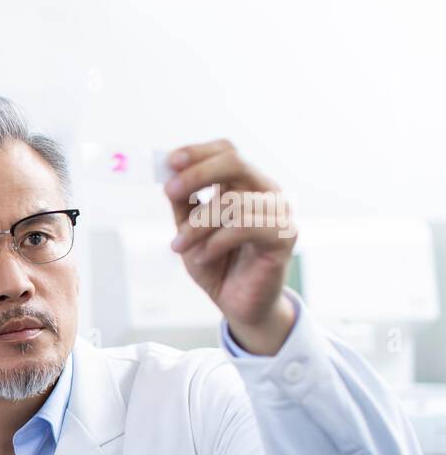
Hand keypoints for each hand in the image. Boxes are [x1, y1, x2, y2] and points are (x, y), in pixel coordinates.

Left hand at [165, 139, 297, 354]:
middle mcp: (265, 192)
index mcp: (243, 184)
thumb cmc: (216, 262)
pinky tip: (204, 256)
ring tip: (180, 246)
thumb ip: (182, 201)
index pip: (226, 151)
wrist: (237, 303)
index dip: (198, 152)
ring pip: (233, 201)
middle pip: (234, 162)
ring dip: (197, 225)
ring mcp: (278, 212)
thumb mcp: (189, 228)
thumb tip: (168, 173)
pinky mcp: (284, 236)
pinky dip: (216, 241)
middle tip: (169, 192)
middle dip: (196, 175)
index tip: (169, 161)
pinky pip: (245, 226)